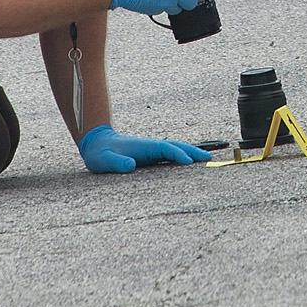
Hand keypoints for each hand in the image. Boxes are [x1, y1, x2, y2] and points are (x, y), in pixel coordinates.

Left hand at [78, 123, 210, 173]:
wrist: (97, 142)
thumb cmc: (100, 153)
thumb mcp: (104, 160)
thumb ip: (116, 163)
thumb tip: (131, 165)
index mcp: (143, 147)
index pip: (165, 148)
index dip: (177, 154)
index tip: (189, 162)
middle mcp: (151, 146)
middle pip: (176, 146)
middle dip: (192, 151)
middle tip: (209, 158)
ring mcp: (152, 150)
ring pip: (176, 149)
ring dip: (191, 152)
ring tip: (206, 159)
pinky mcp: (151, 155)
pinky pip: (171, 154)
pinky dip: (183, 156)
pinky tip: (190, 162)